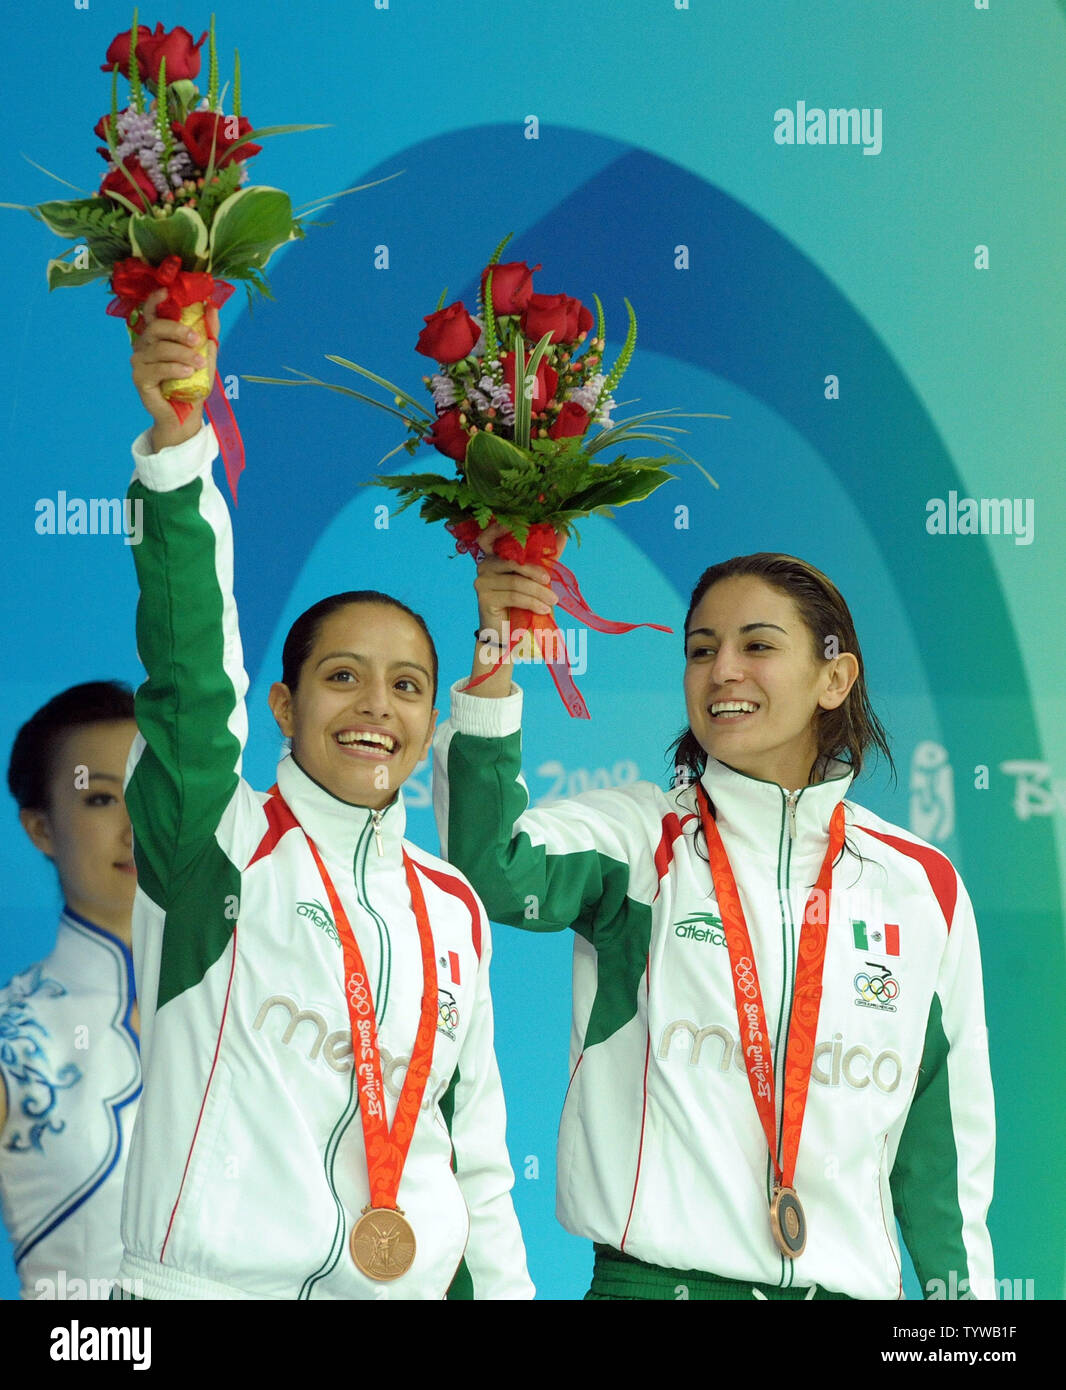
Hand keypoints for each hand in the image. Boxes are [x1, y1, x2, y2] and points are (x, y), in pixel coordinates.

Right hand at [130, 289, 218, 450]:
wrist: (186, 414)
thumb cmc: (192, 383)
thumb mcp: (205, 356)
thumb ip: (209, 333)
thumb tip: (212, 307)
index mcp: (157, 336)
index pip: (151, 312)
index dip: (155, 300)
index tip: (167, 292)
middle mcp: (143, 345)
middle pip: (156, 327)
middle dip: (178, 330)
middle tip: (197, 340)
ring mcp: (139, 361)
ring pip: (159, 348)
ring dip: (183, 354)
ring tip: (198, 364)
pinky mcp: (139, 378)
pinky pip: (157, 368)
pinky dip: (174, 368)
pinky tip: (187, 373)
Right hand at [473, 522, 565, 634]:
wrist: (510, 633)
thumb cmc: (522, 603)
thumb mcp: (536, 577)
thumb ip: (546, 556)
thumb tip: (562, 533)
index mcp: (494, 556)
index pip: (490, 536)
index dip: (500, 528)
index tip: (524, 524)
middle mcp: (484, 565)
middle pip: (513, 561)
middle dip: (536, 571)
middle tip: (551, 582)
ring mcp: (482, 582)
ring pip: (515, 581)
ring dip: (538, 592)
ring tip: (552, 601)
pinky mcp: (484, 598)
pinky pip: (513, 596)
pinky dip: (531, 602)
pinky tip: (543, 608)